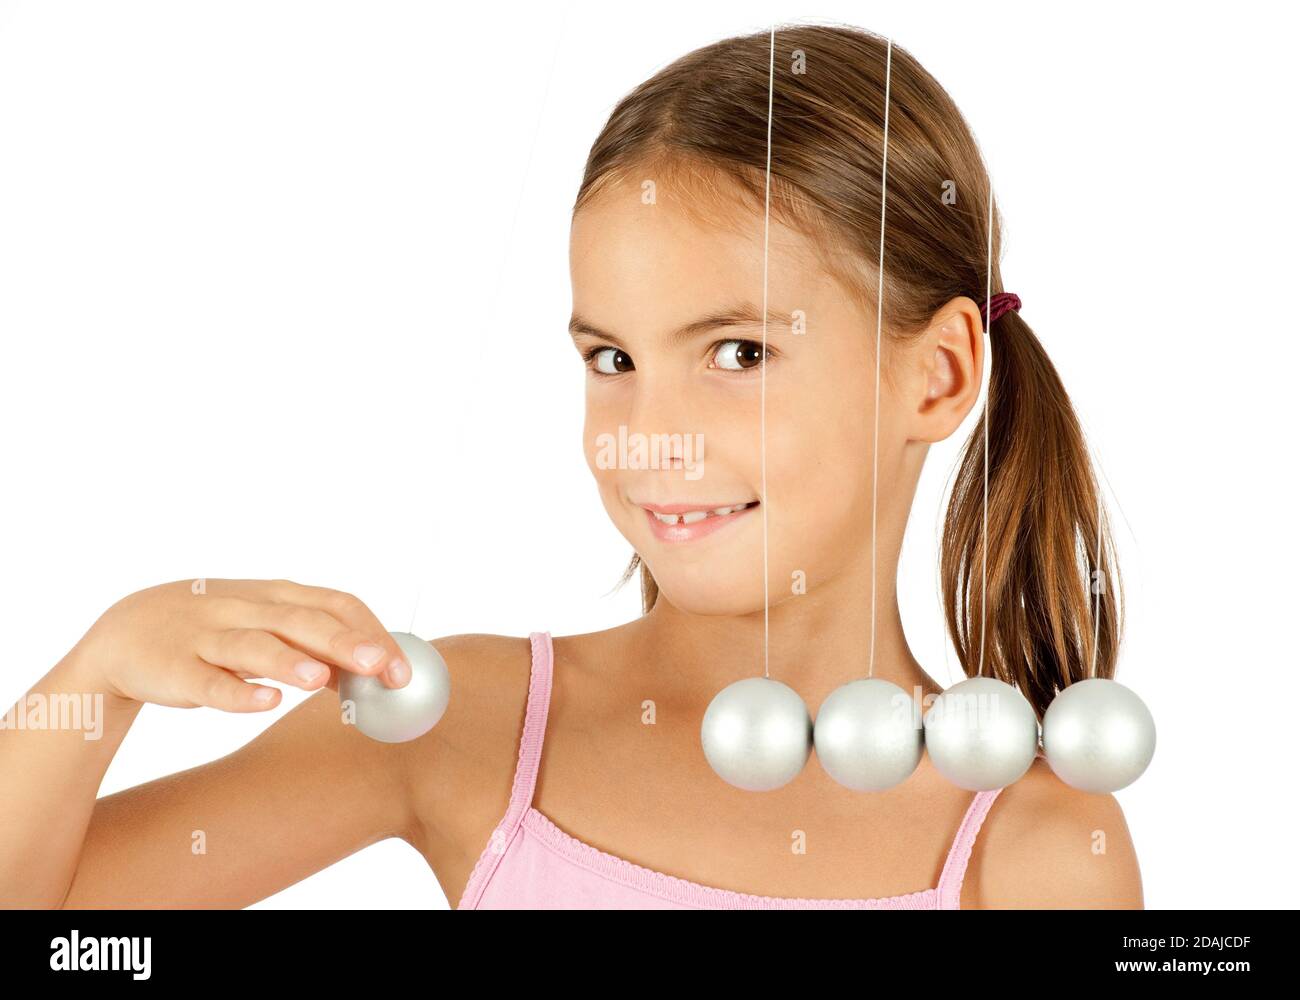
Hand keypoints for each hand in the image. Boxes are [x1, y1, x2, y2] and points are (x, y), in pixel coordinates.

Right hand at [69, 578, 411, 712]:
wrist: (125, 633)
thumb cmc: (216, 632)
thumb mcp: (269, 628)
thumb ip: (320, 645)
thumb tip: (379, 671)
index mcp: (276, 596)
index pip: (334, 604)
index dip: (371, 633)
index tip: (401, 669)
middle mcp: (246, 609)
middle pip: (300, 621)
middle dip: (343, 643)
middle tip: (380, 668)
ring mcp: (207, 637)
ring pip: (253, 646)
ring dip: (289, 661)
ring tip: (321, 679)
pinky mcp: (176, 670)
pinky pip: (208, 683)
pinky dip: (237, 693)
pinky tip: (266, 702)